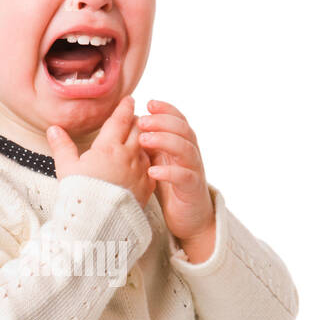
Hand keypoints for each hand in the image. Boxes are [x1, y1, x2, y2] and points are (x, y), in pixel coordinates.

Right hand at [47, 96, 153, 208]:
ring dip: (144, 140)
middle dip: (137, 121)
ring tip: (139, 138)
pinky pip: (151, 166)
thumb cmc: (80, 196)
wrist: (98, 223)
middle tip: (135, 117)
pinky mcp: (147, 187)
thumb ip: (62, 146)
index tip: (129, 99)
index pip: (120, 120)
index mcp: (107, 147)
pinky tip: (144, 162)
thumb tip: (53, 128)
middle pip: (138, 130)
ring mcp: (140, 171)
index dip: (125, 107)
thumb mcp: (66, 169)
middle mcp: (128, 156)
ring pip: (147, 147)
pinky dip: (148, 159)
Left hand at [137, 100, 215, 259]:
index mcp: (181, 143)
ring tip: (144, 140)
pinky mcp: (191, 188)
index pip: (178, 119)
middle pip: (183, 129)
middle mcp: (190, 153)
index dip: (166, 109)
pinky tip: (152, 171)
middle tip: (141, 121)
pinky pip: (184, 176)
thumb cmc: (169, 186)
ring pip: (185, 149)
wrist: (189, 217)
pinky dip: (168, 172)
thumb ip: (148, 144)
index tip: (148, 102)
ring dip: (165, 141)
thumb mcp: (156, 160)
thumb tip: (127, 125)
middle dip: (162, 122)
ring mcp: (193, 170)